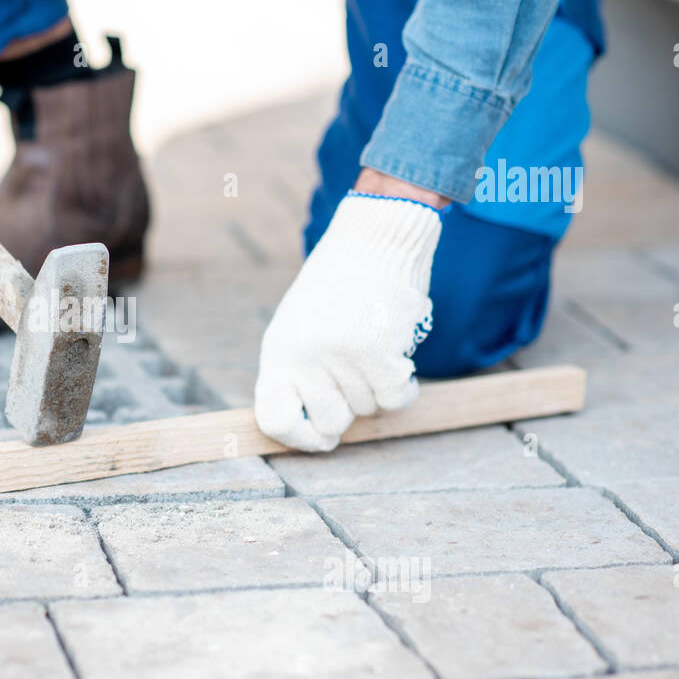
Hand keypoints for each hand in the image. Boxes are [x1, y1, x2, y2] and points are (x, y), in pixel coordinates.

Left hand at [254, 192, 442, 450]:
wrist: (375, 239)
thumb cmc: (340, 286)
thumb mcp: (300, 326)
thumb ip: (299, 373)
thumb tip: (315, 434)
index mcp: (279, 351)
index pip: (274, 420)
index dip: (299, 439)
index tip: (320, 436)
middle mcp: (304, 358)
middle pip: (330, 423)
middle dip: (350, 409)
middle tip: (357, 372)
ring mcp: (340, 357)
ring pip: (368, 411)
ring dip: (378, 386)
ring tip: (374, 344)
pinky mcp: (377, 353)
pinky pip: (396, 400)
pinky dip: (404, 386)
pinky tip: (398, 355)